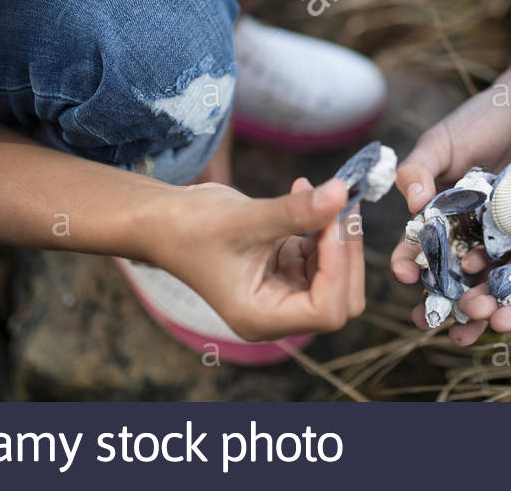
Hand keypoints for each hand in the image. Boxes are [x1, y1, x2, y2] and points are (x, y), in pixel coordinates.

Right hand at [148, 176, 365, 340]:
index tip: (332, 223)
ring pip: (338, 274)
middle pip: (342, 298)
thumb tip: (342, 193)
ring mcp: (284, 291)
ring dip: (337, 233)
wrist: (164, 221)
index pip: (327, 310)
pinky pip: (323, 253)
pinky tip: (305, 192)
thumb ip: (296, 210)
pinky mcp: (287, 268)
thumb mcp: (246, 219)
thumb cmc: (191, 228)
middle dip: (346, 252)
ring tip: (319, 192)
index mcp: (261, 318)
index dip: (340, 268)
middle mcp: (276, 313)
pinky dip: (324, 225)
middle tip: (339, 206)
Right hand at [390, 70, 510, 299]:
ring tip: (473, 318)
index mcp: (440, 214)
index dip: (409, 262)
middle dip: (442, 298)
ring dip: (479, 301)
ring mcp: (503, 235)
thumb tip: (412, 201)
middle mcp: (470, 232)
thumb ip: (419, 168)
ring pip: (489, 277)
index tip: (404, 273)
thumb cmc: (481, 118)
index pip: (419, 246)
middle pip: (452, 274)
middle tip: (432, 319)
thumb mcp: (443, 141)